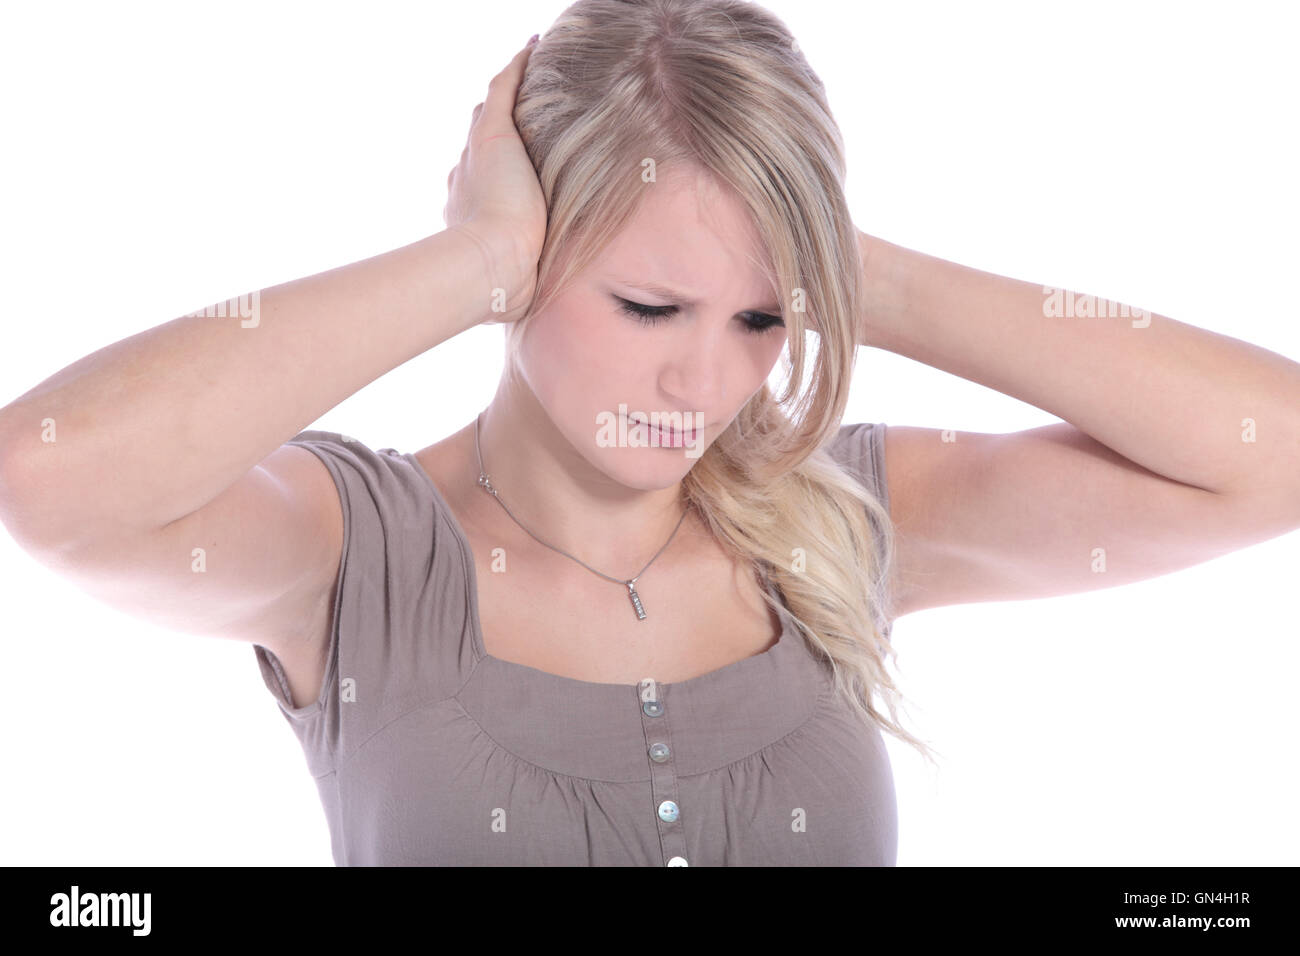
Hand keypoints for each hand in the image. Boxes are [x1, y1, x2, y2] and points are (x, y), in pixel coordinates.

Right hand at [442, 37, 545, 323]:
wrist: (490, 267)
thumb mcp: (511, 291)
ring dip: (501, 100)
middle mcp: (463, 180)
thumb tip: (522, 318)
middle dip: (486, 138)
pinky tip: (533, 48)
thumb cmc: (501, 289)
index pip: (473, 186)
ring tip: (520, 79)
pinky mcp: (492, 136)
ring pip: (489, 117)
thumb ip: (517, 293)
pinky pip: (504, 89)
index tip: (498, 180)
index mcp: (465, 215)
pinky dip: (516, 68)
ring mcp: (476, 156)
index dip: (483, 178)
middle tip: (504, 125)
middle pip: (474, 149)